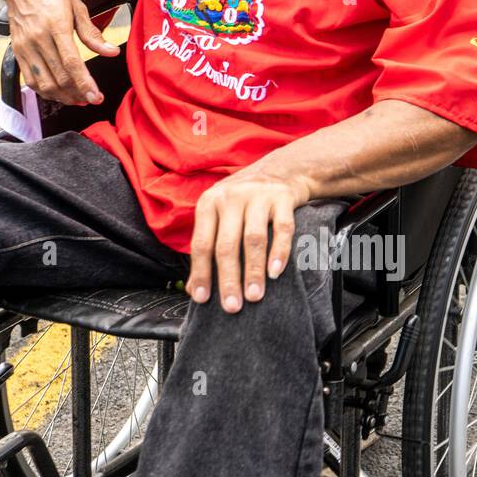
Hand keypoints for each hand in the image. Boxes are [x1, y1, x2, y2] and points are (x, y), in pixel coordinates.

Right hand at [1, 0, 119, 105]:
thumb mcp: (77, 6)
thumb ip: (92, 34)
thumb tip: (112, 52)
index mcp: (55, 25)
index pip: (72, 63)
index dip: (85, 84)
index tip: (97, 97)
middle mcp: (37, 37)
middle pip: (59, 77)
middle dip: (78, 94)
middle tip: (92, 99)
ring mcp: (25, 46)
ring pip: (44, 83)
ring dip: (63, 97)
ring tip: (79, 99)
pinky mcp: (17, 50)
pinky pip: (30, 80)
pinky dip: (46, 92)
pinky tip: (59, 93)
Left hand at [186, 167, 310, 313]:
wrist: (280, 170)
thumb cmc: (243, 202)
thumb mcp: (219, 216)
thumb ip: (207, 248)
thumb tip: (193, 290)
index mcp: (209, 203)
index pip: (202, 243)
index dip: (201, 272)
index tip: (202, 299)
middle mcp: (230, 197)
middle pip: (226, 244)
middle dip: (228, 279)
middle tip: (232, 306)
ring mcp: (258, 196)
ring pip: (253, 239)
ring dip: (253, 271)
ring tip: (254, 296)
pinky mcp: (282, 198)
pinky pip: (282, 228)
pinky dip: (279, 252)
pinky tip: (276, 273)